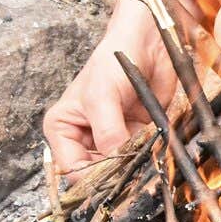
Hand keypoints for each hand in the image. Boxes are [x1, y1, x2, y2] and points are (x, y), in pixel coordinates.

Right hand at [44, 0, 191, 171]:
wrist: (147, 41)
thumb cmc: (112, 61)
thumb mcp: (102, 96)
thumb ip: (107, 132)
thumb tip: (115, 163)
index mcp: (63, 131)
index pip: (72, 171)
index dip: (93, 180)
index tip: (115, 180)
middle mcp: (85, 140)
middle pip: (98, 175)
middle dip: (116, 175)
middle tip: (135, 171)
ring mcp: (112, 140)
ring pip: (122, 169)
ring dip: (136, 166)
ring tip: (147, 154)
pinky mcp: (137, 137)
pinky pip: (143, 158)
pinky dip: (151, 157)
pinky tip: (157, 148)